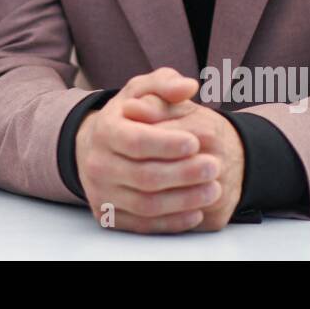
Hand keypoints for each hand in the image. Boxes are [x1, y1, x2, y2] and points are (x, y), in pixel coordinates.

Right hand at [75, 68, 222, 232]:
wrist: (95, 147)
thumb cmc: (127, 116)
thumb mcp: (142, 91)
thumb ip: (165, 83)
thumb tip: (188, 87)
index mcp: (104, 131)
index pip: (135, 141)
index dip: (166, 144)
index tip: (194, 142)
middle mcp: (97, 165)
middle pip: (144, 176)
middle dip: (183, 174)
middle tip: (214, 166)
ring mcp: (101, 193)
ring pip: (146, 205)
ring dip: (183, 200)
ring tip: (213, 190)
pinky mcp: (108, 216)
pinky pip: (143, 225)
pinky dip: (172, 222)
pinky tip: (196, 211)